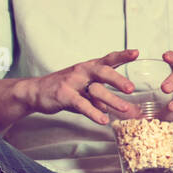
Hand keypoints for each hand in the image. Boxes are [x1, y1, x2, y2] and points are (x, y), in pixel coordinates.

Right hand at [24, 49, 140, 125]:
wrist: (36, 91)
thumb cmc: (67, 88)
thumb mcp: (87, 87)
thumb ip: (105, 96)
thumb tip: (126, 110)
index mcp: (90, 67)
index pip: (108, 59)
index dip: (122, 55)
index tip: (136, 53)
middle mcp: (83, 71)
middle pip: (103, 72)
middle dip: (118, 80)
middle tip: (131, 88)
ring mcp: (72, 82)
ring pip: (95, 90)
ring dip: (111, 100)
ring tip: (125, 109)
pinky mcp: (64, 95)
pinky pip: (82, 104)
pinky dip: (93, 113)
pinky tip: (103, 120)